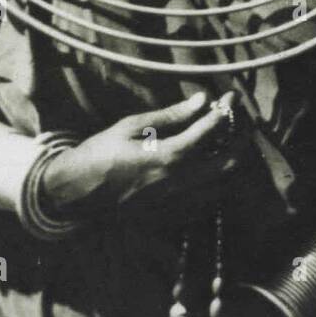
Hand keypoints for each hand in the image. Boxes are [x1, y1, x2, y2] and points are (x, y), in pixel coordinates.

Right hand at [41, 91, 241, 217]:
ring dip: (233, 160)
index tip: (231, 98)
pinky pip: (210, 201)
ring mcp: (177, 205)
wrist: (73, 195)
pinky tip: (211, 165)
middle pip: (230, 162)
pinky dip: (219, 181)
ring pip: (225, 185)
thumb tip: (201, 100)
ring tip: (228, 140)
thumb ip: (170, 116)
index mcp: (167, 158)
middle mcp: (178, 184)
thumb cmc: (99, 154)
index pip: (211, 132)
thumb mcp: (131, 127)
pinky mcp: (173, 218)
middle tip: (239, 121)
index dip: (226, 111)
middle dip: (241, 138)